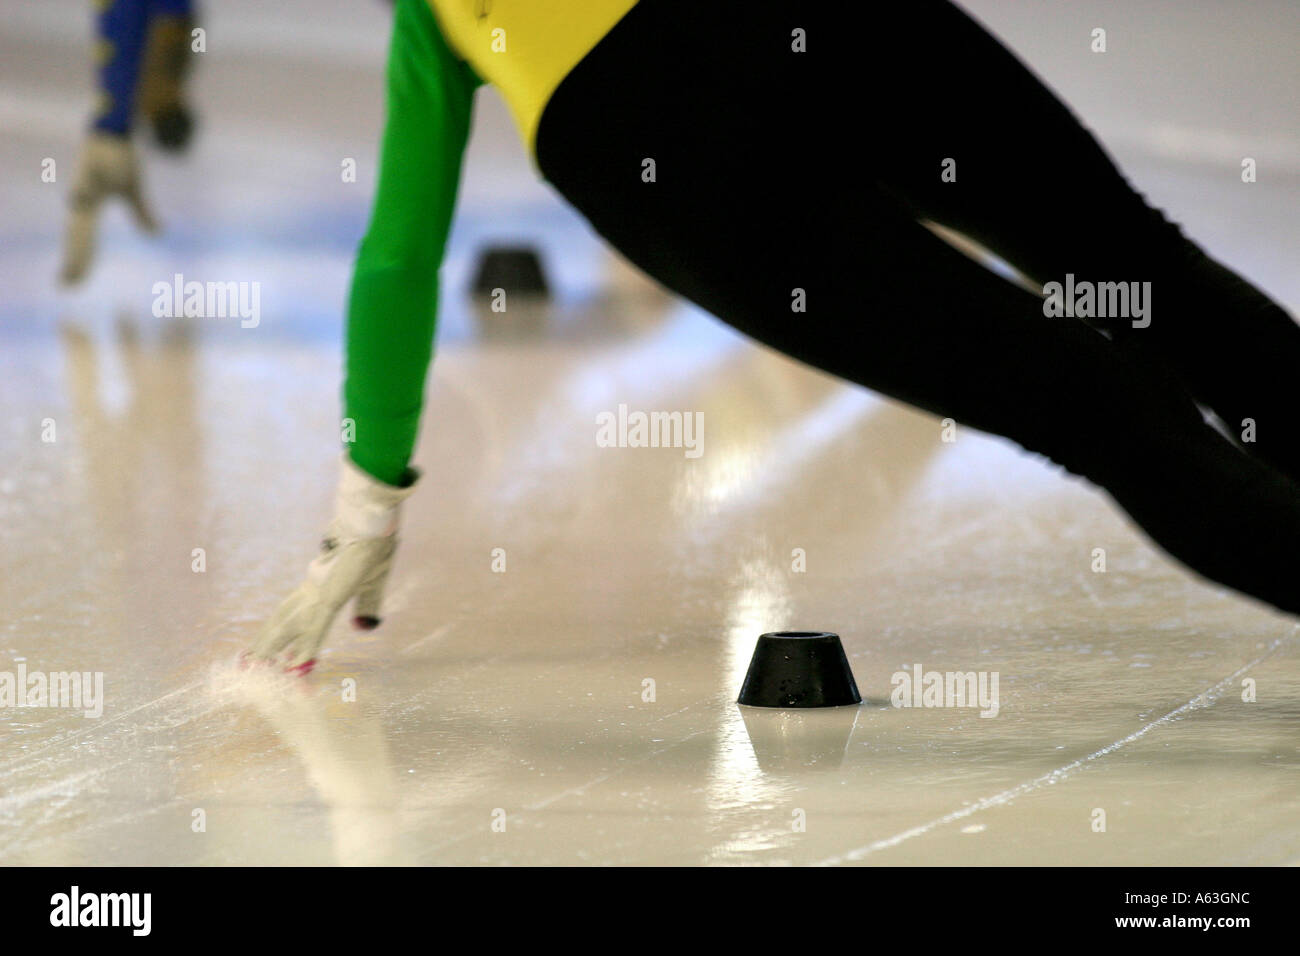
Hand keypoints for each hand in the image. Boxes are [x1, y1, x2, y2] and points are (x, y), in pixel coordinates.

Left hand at [59, 132, 158, 284]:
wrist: (113, 126)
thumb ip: (143, 214)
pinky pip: (88, 177)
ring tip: (69, 253)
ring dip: (75, 231)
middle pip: (78, 234)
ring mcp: (87, 181)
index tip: (69, 286)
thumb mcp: (134, 190)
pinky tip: (75, 197)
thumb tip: (158, 234)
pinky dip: (82, 188)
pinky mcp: (94, 164)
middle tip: (66, 285)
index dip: (78, 262)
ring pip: (79, 211)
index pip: (83, 240)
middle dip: (74, 259)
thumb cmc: (119, 157)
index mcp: (90, 207)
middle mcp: (83, 197)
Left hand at [247, 457, 418, 671]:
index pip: (295, 612)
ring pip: (288, 626)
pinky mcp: (329, 596)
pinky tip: (296, 667)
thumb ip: (367, 604)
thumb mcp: (374, 581)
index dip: (282, 631)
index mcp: (318, 582)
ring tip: (255, 666)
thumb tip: (364, 626)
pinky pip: (315, 629)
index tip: (274, 650)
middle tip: (248, 663)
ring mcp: (318, 592)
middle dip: (267, 642)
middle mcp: (312, 588)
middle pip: (282, 620)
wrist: (372, 521)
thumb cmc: (376, 542)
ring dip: (272, 647)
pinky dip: (307, 650)